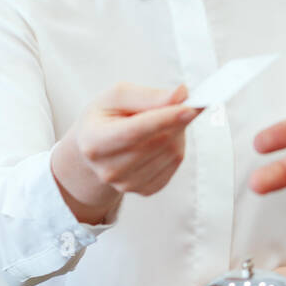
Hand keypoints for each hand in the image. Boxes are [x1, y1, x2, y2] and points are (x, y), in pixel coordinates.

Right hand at [52, 81, 202, 223]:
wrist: (96, 148)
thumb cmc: (107, 116)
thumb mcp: (117, 96)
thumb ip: (147, 95)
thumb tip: (180, 95)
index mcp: (94, 142)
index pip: (135, 132)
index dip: (164, 119)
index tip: (191, 108)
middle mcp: (108, 170)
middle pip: (157, 142)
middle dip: (176, 120)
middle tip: (185, 103)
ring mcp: (126, 184)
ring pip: (171, 153)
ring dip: (177, 132)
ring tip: (164, 121)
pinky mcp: (145, 190)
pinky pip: (174, 164)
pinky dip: (176, 146)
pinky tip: (163, 138)